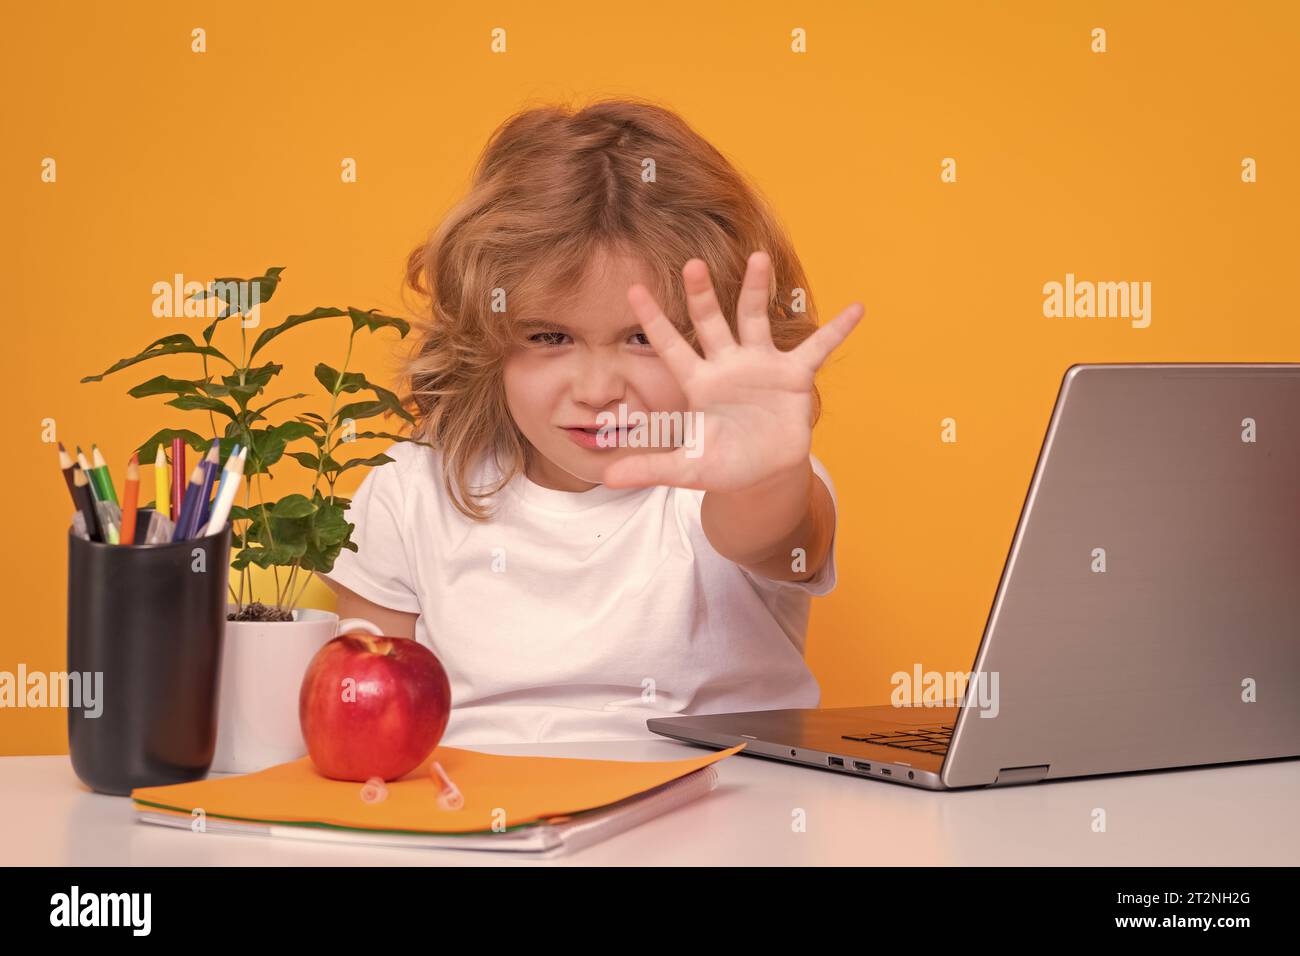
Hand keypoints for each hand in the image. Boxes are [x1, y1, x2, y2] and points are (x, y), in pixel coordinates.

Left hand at [602, 251, 862, 491]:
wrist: (763, 472)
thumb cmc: (723, 463)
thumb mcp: (687, 468)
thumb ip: (651, 468)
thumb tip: (608, 477)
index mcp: (699, 382)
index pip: (670, 346)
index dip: (653, 320)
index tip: (633, 289)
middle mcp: (727, 364)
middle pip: (711, 322)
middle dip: (702, 295)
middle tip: (692, 264)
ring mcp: (761, 365)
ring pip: (756, 319)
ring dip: (757, 290)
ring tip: (758, 258)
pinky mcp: (793, 376)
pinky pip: (817, 348)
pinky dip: (836, 330)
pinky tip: (856, 309)